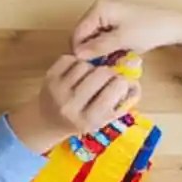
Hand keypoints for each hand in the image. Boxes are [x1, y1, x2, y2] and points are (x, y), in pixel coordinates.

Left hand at [8, 55, 141, 153]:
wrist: (47, 122)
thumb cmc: (81, 121)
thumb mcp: (103, 120)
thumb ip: (122, 103)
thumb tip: (134, 81)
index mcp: (89, 119)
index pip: (114, 90)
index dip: (122, 83)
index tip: (121, 84)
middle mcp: (71, 105)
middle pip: (100, 74)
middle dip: (109, 73)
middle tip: (107, 78)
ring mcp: (57, 90)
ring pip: (85, 65)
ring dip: (91, 68)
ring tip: (91, 77)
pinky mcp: (48, 77)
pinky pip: (68, 59)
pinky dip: (76, 62)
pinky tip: (77, 72)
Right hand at [71, 0, 181, 59]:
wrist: (173, 25)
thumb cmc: (148, 29)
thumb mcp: (121, 40)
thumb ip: (97, 47)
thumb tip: (77, 55)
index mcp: (99, 8)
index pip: (78, 32)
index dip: (80, 51)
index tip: (87, 67)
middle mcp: (100, 8)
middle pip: (84, 34)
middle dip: (89, 50)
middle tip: (99, 66)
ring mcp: (108, 14)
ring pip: (93, 36)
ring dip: (98, 50)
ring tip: (109, 61)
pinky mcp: (116, 21)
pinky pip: (103, 35)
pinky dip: (106, 46)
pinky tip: (115, 55)